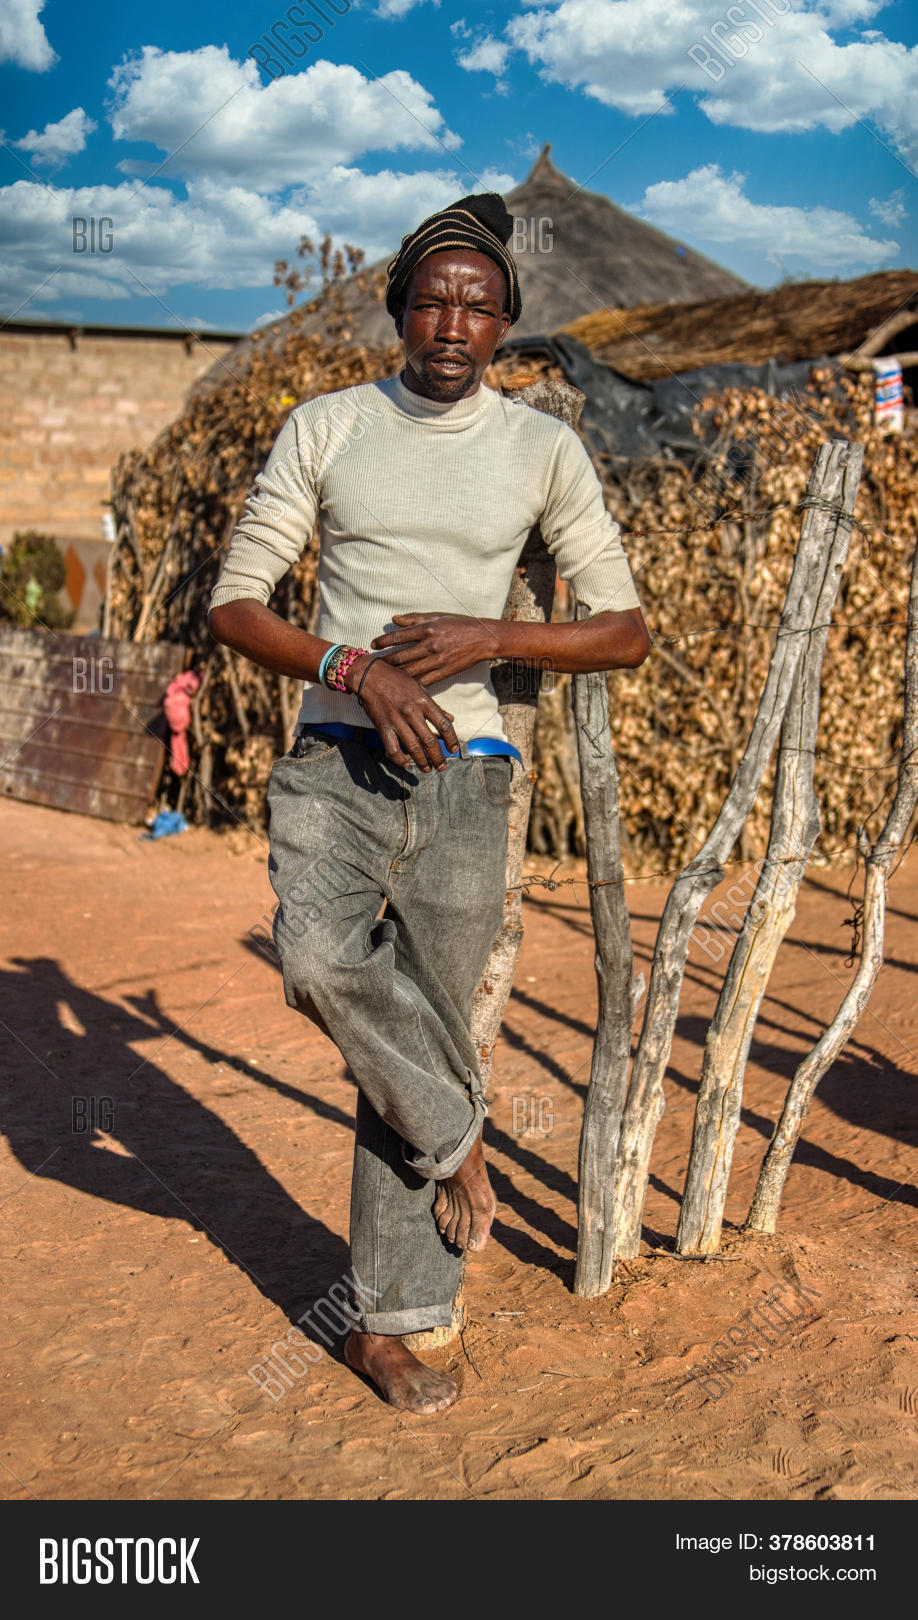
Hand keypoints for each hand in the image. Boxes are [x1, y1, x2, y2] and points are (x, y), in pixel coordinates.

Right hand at [343, 652, 458, 771]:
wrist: (369, 675)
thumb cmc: (396, 679)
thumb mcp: (419, 688)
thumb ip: (435, 706)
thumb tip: (450, 719)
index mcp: (423, 701)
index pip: (443, 724)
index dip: (451, 739)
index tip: (454, 749)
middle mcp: (412, 712)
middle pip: (430, 740)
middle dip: (438, 757)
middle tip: (442, 766)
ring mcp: (397, 720)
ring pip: (413, 747)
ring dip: (422, 762)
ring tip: (427, 769)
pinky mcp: (383, 726)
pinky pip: (392, 748)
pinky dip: (399, 759)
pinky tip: (405, 763)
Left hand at [370, 613, 500, 684]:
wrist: (484, 639)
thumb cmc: (460, 624)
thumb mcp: (438, 616)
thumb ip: (415, 618)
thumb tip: (394, 618)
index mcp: (428, 629)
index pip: (400, 636)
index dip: (384, 641)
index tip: (373, 645)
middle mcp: (431, 645)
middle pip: (402, 656)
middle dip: (385, 660)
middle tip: (373, 664)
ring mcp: (438, 660)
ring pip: (410, 670)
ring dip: (395, 673)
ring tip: (383, 675)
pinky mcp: (445, 672)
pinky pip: (425, 681)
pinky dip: (412, 683)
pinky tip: (402, 685)